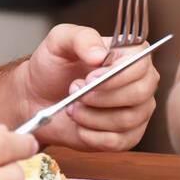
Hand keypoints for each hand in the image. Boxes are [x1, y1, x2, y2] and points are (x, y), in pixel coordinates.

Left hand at [18, 23, 158, 151]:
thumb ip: (81, 38)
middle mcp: (141, 81)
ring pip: (127, 119)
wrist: (38, 97)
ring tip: (72, 107)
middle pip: (139, 93)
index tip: (89, 78)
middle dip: (101, 97)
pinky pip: (118, 142)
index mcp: (130, 54)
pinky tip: (79, 125)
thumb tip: (100, 55)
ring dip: (92, 117)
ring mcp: (137, 111)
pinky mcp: (127, 136)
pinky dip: (92, 136)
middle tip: (74, 91)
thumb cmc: (53, 66)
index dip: (116, 74)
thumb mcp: (60, 41)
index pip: (141, 63)